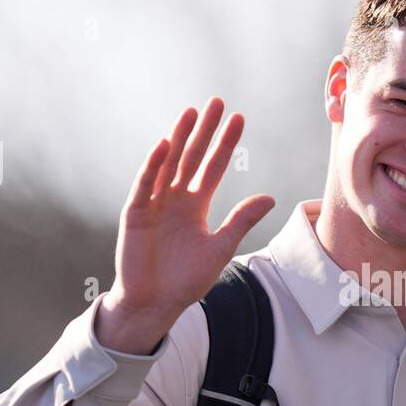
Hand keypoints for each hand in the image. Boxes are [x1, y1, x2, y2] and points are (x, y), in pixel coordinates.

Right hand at [95, 97, 274, 354]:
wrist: (156, 304)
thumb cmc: (186, 280)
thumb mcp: (220, 247)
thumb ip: (241, 220)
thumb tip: (270, 197)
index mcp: (195, 206)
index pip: (213, 167)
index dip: (225, 144)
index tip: (239, 119)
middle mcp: (174, 199)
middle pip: (192, 156)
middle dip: (204, 130)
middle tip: (216, 102)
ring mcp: (154, 204)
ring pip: (168, 163)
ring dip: (179, 138)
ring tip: (191, 112)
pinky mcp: (135, 214)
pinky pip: (145, 185)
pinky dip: (153, 165)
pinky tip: (164, 144)